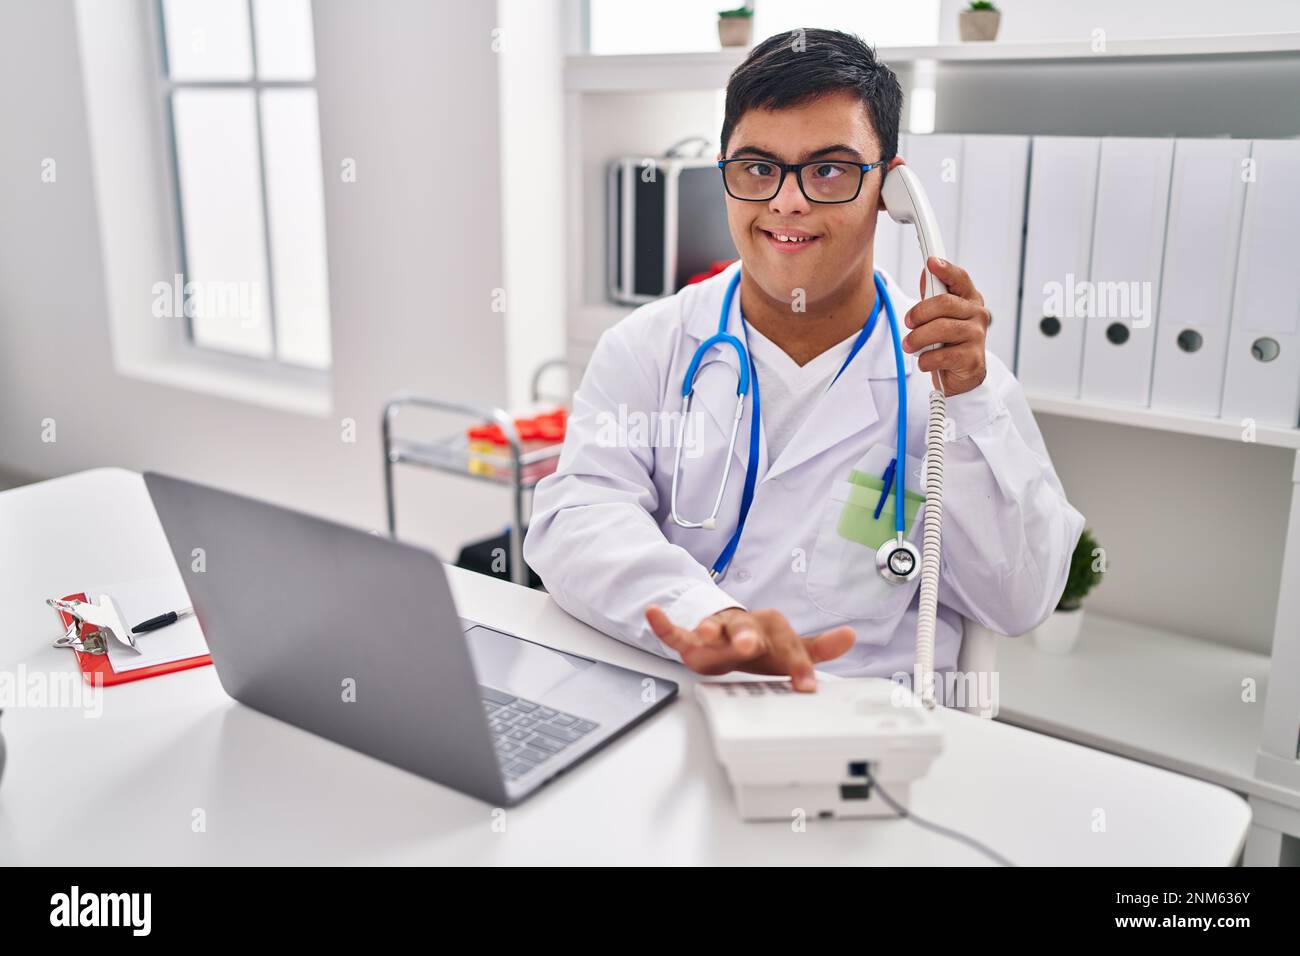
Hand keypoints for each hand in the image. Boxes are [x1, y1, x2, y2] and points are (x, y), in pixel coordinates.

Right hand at [644, 605, 854, 691]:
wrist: (727, 634)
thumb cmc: (759, 645)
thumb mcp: (787, 649)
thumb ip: (816, 647)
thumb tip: (850, 635)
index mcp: (769, 630)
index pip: (786, 645)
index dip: (797, 664)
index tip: (806, 685)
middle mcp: (743, 626)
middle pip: (747, 628)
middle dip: (747, 637)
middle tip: (750, 647)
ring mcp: (716, 630)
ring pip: (714, 627)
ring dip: (709, 628)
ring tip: (704, 632)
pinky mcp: (691, 639)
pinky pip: (676, 630)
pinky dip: (664, 624)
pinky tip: (654, 613)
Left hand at [902, 256, 989, 395]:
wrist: (961, 377)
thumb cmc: (949, 343)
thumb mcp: (939, 317)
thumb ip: (933, 296)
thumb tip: (926, 272)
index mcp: (969, 301)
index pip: (960, 279)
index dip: (946, 270)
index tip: (931, 262)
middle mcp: (977, 315)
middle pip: (945, 303)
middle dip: (919, 313)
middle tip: (908, 323)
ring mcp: (977, 337)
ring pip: (941, 329)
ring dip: (918, 338)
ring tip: (909, 345)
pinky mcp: (973, 359)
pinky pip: (941, 355)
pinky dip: (925, 359)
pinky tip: (925, 360)